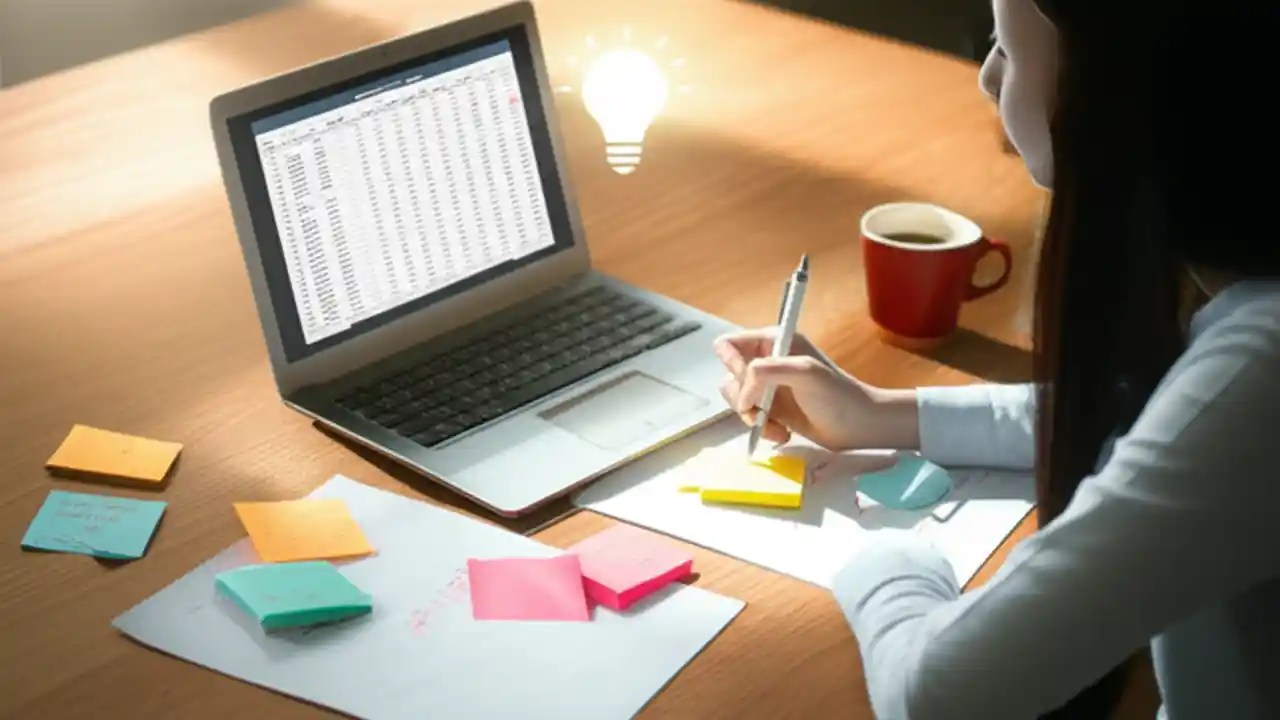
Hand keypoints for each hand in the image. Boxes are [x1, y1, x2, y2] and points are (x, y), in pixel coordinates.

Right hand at [713, 328, 919, 451]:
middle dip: (741, 397)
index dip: (731, 364)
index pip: (729, 345)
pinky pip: (749, 417)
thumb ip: (765, 372)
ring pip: (735, 398)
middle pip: (729, 374)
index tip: (748, 385)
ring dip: (750, 416)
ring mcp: (767, 386)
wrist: (858, 426)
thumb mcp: (804, 373)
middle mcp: (766, 360)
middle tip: (761, 408)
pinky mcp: (770, 408)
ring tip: (774, 426)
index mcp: (773, 341)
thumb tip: (742, 396)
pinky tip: (781, 432)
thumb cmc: (837, 395)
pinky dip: (760, 428)